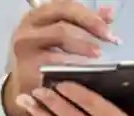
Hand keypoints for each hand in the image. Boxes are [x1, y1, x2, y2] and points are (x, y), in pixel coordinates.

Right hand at [2, 1, 119, 115]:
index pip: (66, 6)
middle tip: (110, 39)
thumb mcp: (60, 38)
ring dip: (83, 44)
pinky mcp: (27, 66)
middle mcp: (28, 27)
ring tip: (99, 54)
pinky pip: (55, 61)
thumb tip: (109, 13)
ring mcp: (26, 46)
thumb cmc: (44, 59)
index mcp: (38, 16)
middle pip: (64, 18)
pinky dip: (73, 62)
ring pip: (60, 35)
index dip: (90, 15)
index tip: (108, 27)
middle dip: (90, 26)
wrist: (23, 89)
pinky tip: (85, 68)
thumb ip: (84, 25)